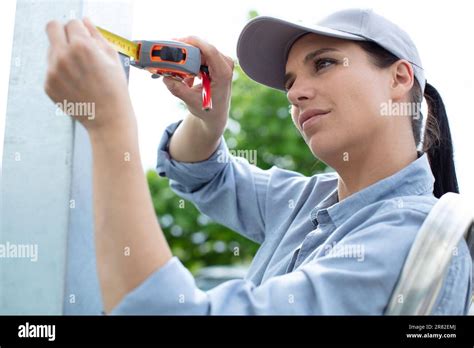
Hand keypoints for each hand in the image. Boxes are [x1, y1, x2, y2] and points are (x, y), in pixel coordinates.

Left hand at [44, 18, 134, 134]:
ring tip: (82, 73)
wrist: (109, 119)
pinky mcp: (48, 85)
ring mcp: (52, 72)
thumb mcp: (112, 58)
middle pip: (52, 28)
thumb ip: (96, 35)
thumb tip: (85, 22)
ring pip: (51, 50)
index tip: (88, 41)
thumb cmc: (115, 88)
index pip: (72, 23)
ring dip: (63, 54)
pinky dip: (62, 73)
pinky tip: (77, 85)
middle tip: (74, 44)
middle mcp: (63, 57)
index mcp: (81, 47)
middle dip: (63, 32)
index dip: (82, 31)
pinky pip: (51, 69)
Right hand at [162, 36, 233, 135]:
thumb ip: (177, 89)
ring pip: (199, 51)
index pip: (209, 50)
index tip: (176, 41)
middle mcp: (225, 64)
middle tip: (167, 56)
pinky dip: (189, 63)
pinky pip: (200, 55)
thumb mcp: (190, 101)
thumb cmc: (207, 110)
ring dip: (186, 60)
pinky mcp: (216, 61)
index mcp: (223, 74)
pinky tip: (187, 79)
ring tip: (178, 74)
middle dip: (184, 51)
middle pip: (202, 48)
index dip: (193, 42)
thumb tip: (165, 77)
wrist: (216, 114)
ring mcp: (221, 62)